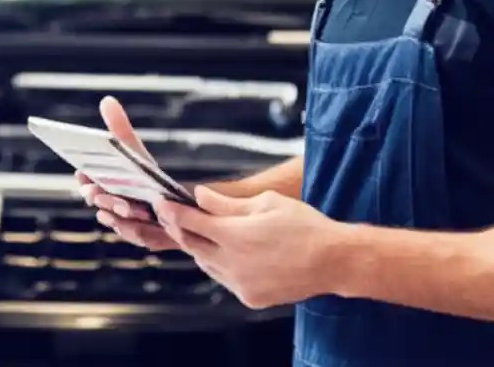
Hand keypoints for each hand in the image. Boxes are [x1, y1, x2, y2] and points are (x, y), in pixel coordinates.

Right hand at [75, 96, 178, 251]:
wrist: (173, 203)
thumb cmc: (145, 175)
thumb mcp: (134, 151)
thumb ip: (119, 129)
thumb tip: (107, 100)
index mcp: (104, 184)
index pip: (87, 181)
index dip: (83, 179)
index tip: (82, 173)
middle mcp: (111, 205)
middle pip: (99, 201)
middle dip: (97, 196)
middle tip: (96, 190)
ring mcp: (125, 222)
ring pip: (115, 219)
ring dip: (115, 213)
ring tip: (124, 205)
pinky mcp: (144, 236)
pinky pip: (136, 235)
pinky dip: (132, 230)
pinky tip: (137, 221)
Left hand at [153, 186, 345, 309]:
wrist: (332, 261)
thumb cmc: (304, 225)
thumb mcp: (266, 202)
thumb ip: (227, 202)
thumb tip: (200, 196)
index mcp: (233, 234)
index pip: (190, 221)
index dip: (172, 211)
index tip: (161, 203)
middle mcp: (231, 262)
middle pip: (192, 245)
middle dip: (180, 229)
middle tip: (172, 217)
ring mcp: (239, 283)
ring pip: (206, 264)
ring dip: (200, 248)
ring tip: (202, 233)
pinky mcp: (249, 297)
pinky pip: (224, 279)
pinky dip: (220, 265)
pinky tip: (228, 254)